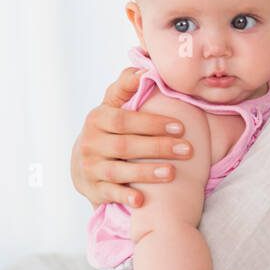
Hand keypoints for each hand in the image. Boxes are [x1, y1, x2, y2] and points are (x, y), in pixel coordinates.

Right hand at [71, 67, 194, 208]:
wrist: (82, 164)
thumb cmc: (107, 129)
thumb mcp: (111, 106)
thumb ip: (125, 86)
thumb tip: (143, 69)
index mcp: (97, 119)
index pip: (125, 120)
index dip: (152, 123)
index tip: (180, 126)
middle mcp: (90, 143)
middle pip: (125, 146)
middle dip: (158, 147)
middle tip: (187, 150)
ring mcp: (91, 168)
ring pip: (119, 171)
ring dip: (146, 173)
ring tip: (172, 173)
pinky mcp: (94, 189)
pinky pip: (110, 194)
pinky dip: (125, 197)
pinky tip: (142, 201)